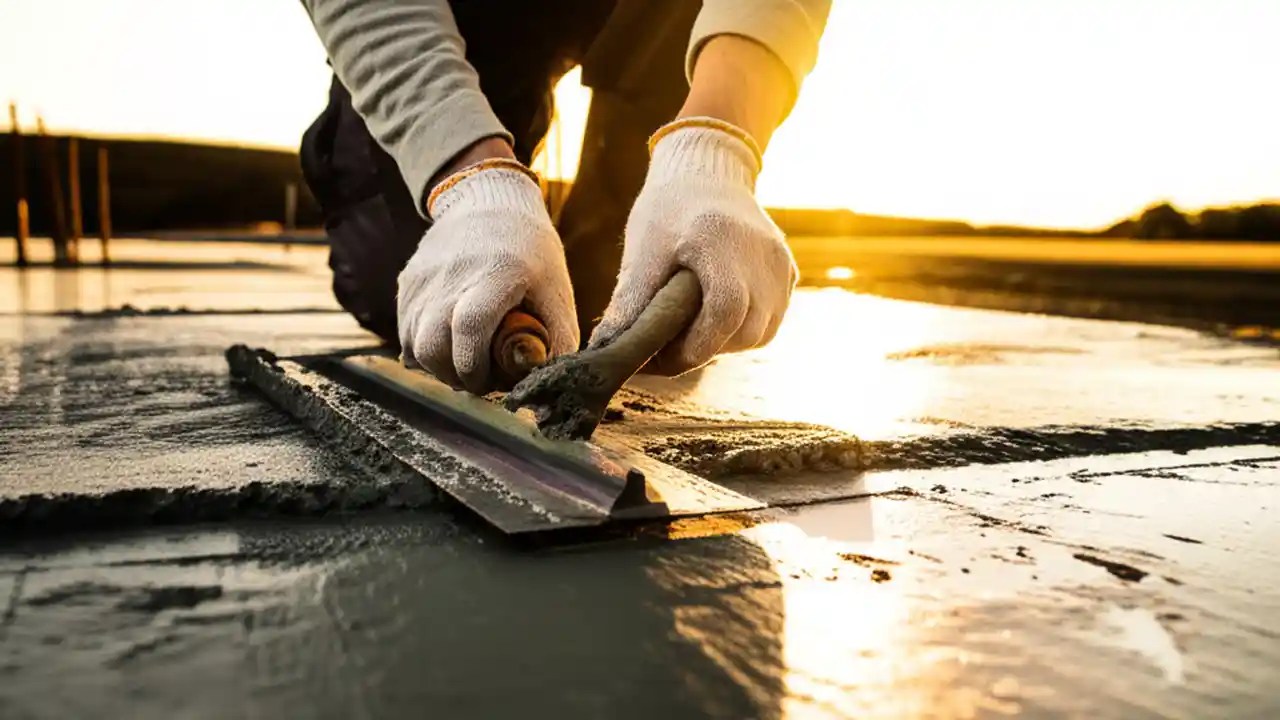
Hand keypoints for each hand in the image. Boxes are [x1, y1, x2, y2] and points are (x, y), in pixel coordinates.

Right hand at [397, 161, 578, 392]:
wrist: (489, 202)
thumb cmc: (531, 252)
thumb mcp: (557, 291)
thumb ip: (558, 340)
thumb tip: (550, 383)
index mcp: (496, 274)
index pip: (471, 327)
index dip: (474, 366)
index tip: (489, 382)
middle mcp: (452, 275)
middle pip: (432, 345)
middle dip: (454, 376)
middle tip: (478, 380)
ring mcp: (424, 278)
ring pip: (412, 344)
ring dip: (437, 366)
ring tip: (463, 363)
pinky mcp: (408, 282)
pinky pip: (404, 331)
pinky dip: (422, 349)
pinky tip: (448, 346)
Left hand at [589, 120, 796, 374]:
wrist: (706, 172)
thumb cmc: (667, 210)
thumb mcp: (643, 252)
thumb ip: (629, 303)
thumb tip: (604, 351)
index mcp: (720, 242)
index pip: (724, 313)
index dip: (695, 347)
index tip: (660, 359)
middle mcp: (761, 255)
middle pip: (743, 331)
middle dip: (704, 350)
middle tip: (667, 350)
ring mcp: (780, 264)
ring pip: (759, 333)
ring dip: (724, 343)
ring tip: (690, 331)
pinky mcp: (787, 271)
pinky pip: (770, 319)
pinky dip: (742, 329)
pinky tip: (714, 316)